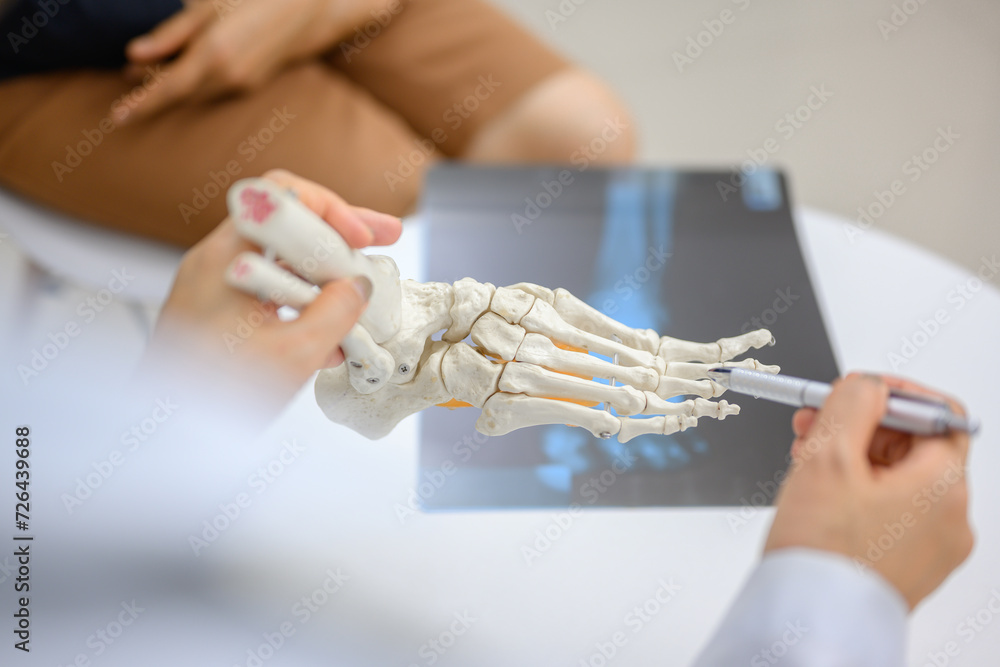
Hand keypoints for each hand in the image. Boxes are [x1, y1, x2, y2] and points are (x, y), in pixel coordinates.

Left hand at [116, 0, 376, 123]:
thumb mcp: (207, 8)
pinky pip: (214, 89)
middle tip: (129, 79)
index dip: (141, 103)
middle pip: (180, 95)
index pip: (167, 88)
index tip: (117, 117)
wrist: (306, 12)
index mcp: (213, 55)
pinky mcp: (251, 84)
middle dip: (153, 91)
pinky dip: (195, 83)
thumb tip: (134, 55)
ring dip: (174, 86)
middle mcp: (227, 77)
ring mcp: (242, 84)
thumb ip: (170, 35)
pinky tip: (186, 69)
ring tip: (150, 72)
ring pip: (197, 94)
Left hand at [141, 169, 400, 408]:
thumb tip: (357, 286)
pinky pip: (266, 295)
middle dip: (337, 235)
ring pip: (279, 263)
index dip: (331, 208)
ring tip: (360, 301)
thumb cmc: (213, 398)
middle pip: (285, 225)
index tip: (362, 238)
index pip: (282, 195)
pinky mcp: (212, 317)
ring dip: (323, 277)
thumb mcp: (294, 354)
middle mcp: (213, 264)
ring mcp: (211, 290)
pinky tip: (329, 340)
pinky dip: (300, 305)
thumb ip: (336, 312)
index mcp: (225, 258)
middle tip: (383, 239)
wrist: (163, 439)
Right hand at [765, 374, 973, 609]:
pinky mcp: (909, 566)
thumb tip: (868, 385)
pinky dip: (858, 492)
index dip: (892, 394)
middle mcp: (951, 518)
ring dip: (852, 457)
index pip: (938, 413)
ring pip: (897, 478)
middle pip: (913, 445)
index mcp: (944, 486)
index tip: (853, 391)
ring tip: (805, 459)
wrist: (810, 621)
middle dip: (860, 426)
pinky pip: (890, 512)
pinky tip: (820, 493)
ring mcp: (933, 547)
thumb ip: (853, 402)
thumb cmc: (822, 550)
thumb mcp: (829, 454)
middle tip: (813, 423)